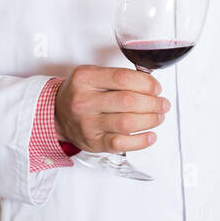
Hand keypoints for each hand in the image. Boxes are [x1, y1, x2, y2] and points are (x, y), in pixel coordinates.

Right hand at [54, 65, 169, 152]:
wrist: (57, 115)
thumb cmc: (80, 94)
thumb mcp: (91, 75)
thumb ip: (117, 76)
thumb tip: (150, 83)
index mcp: (85, 78)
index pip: (122, 78)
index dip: (146, 83)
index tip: (156, 87)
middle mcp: (84, 101)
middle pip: (127, 101)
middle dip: (152, 103)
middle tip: (162, 103)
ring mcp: (87, 124)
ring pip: (127, 123)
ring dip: (150, 120)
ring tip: (158, 116)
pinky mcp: (93, 142)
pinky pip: (121, 144)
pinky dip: (141, 141)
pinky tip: (150, 135)